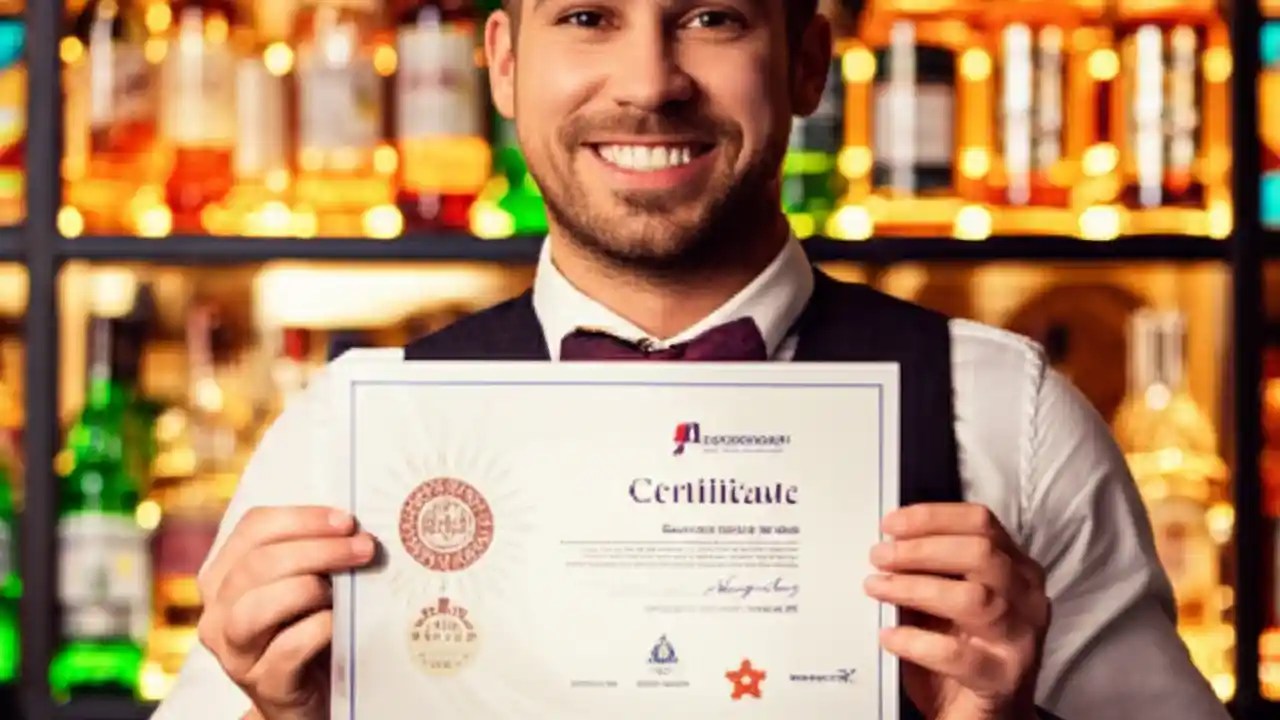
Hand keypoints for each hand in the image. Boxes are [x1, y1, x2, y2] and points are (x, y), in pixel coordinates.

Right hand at [197, 507, 378, 719]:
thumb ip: (313, 553)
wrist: (311, 695)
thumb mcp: (303, 583)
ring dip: (309, 587)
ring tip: (346, 587)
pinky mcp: (264, 685)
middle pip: (258, 564)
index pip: (253, 528)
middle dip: (318, 549)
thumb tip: (353, 527)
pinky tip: (340, 620)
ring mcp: (236, 653)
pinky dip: (318, 628)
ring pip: (257, 607)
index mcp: (224, 575)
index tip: (346, 520)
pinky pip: (287, 649)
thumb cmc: (309, 629)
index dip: (302, 519)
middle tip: (363, 547)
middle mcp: (218, 613)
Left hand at [864, 504, 1049, 719]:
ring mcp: (1021, 638)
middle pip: (980, 552)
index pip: (980, 522)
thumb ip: (927, 572)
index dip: (932, 518)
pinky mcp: (1005, 678)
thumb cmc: (962, 650)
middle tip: (878, 556)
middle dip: (921, 549)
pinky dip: (916, 642)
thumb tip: (884, 546)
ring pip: (973, 599)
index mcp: (1015, 569)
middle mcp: (1027, 597)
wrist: (986, 717)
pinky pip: (958, 654)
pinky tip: (889, 637)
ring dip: (915, 588)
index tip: (889, 524)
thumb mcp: (945, 602)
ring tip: (877, 588)